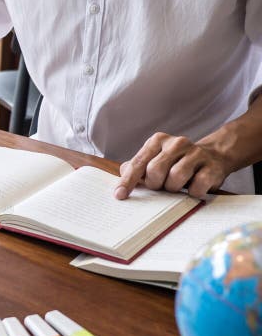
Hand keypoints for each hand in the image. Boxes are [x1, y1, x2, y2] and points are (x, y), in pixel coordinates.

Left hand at [114, 132, 229, 199]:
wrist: (215, 156)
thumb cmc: (176, 163)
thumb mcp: (154, 160)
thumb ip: (137, 167)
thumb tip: (123, 174)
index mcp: (158, 141)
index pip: (138, 162)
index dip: (128, 181)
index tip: (119, 195)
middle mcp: (177, 143)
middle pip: (155, 170)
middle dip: (155, 183)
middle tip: (160, 186)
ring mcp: (197, 154)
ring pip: (176, 177)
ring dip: (173, 188)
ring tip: (177, 185)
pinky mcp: (213, 167)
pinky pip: (196, 187)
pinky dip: (192, 193)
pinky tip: (193, 188)